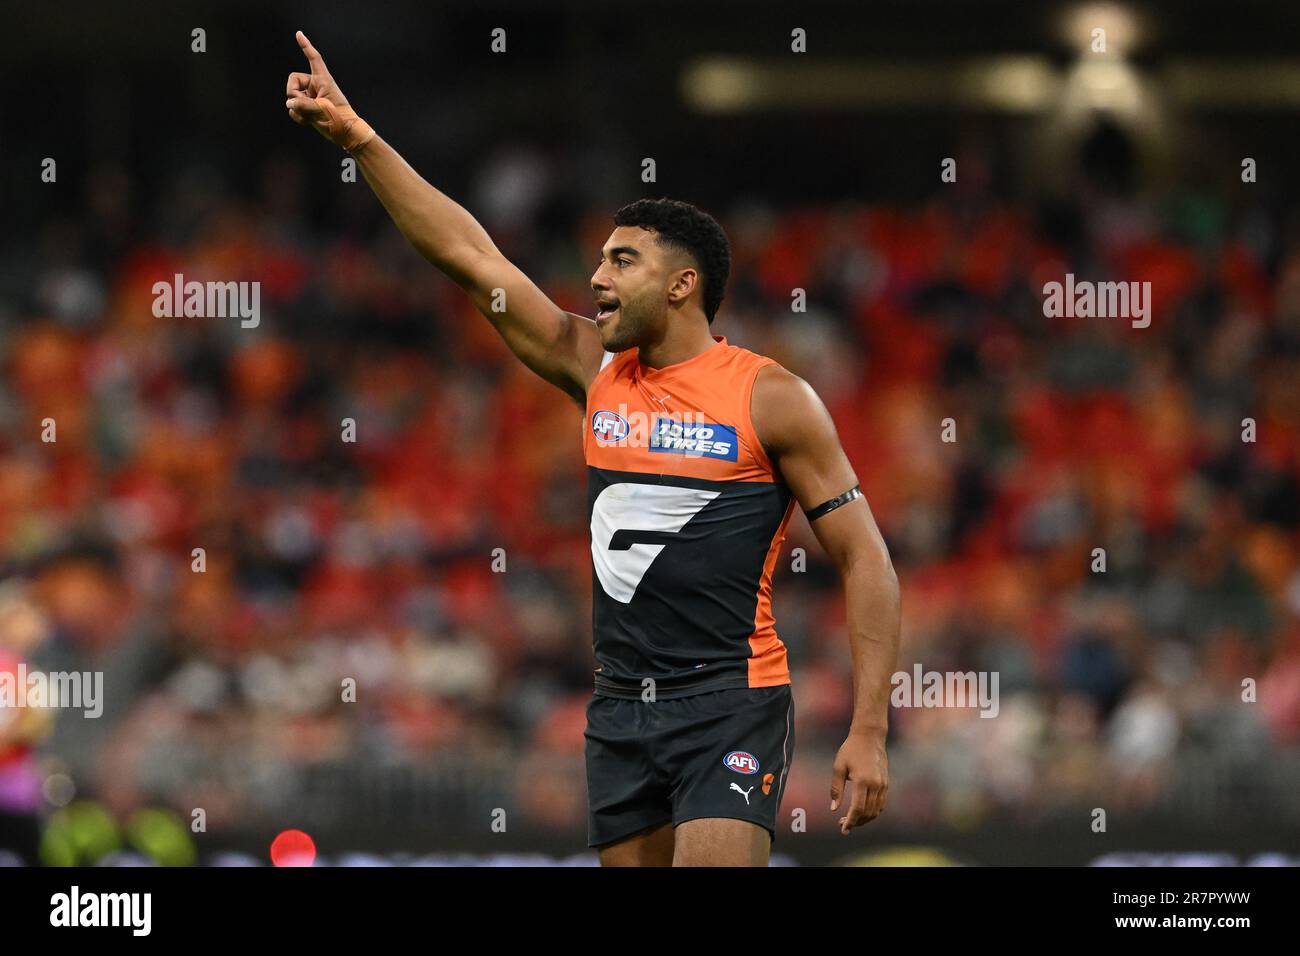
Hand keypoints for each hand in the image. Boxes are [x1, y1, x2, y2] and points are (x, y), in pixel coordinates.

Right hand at [285, 30, 373, 150]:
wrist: (345, 134)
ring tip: (310, 117)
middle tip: (302, 106)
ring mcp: (310, 96)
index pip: (314, 59)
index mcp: (323, 80)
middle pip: (293, 81)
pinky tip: (308, 122)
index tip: (299, 34)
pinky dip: (298, 116)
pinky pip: (294, 108)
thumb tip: (289, 104)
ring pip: (292, 97)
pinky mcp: (308, 107)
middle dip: (293, 94)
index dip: (306, 46)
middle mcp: (315, 85)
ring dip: (297, 109)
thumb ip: (303, 105)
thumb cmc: (339, 119)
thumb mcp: (321, 110)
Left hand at [829, 729, 888, 833]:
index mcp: (862, 781)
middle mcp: (875, 785)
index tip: (843, 829)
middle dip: (856, 822)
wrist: (869, 737)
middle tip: (843, 824)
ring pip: (876, 811)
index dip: (851, 821)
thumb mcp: (838, 767)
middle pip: (868, 813)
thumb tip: (833, 809)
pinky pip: (881, 804)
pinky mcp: (886, 784)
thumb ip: (836, 789)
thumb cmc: (850, 750)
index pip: (858, 809)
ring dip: (864, 819)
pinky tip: (862, 812)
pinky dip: (873, 812)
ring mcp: (883, 785)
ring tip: (851, 820)